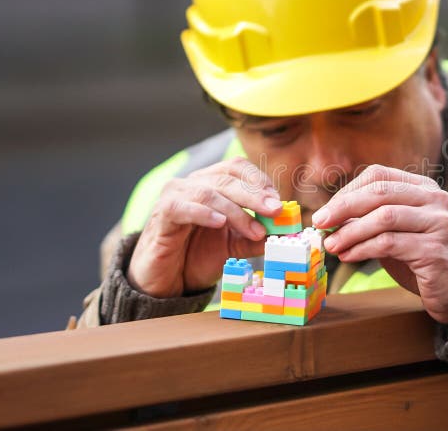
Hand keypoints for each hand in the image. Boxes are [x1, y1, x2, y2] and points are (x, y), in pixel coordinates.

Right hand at [128, 157, 281, 297]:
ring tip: (255, 230)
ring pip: (209, 193)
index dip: (259, 180)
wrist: (166, 280)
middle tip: (275, 210)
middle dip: (255, 195)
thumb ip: (257, 236)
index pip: (237, 168)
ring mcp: (174, 196)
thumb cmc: (198, 257)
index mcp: (211, 183)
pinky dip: (204, 213)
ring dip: (236, 211)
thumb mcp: (235, 246)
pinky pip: (182, 207)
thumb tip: (286, 231)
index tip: (278, 201)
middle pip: (227, 178)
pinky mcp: (160, 214)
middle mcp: (192, 183)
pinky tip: (220, 223)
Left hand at [312, 165, 447, 323]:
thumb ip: (371, 219)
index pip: (379, 175)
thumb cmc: (423, 258)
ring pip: (384, 217)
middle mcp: (435, 199)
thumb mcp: (397, 231)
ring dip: (350, 232)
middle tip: (320, 223)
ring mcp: (438, 223)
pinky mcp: (435, 250)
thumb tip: (329, 217)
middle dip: (343, 208)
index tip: (327, 211)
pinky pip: (389, 244)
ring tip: (331, 245)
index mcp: (424, 188)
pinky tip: (348, 257)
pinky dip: (362, 249)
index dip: (348, 191)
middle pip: (380, 193)